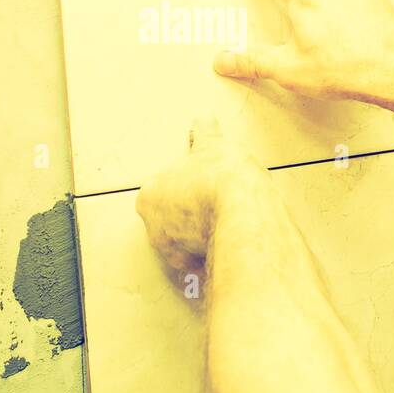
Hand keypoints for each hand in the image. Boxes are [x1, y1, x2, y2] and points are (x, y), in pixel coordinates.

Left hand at [135, 119, 266, 272]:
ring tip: (225, 233)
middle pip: (171, 226)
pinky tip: (229, 254)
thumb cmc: (223, 177)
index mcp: (150, 195)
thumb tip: (204, 120)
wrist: (243, 210)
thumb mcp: (213, 143)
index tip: (203, 191)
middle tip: (214, 213)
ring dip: (201, 246)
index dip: (187, 193)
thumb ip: (204, 133)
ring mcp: (175, 254)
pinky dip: (214, 266)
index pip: (163, 196)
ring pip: (185, 251)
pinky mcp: (197, 272)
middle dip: (190, 222)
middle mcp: (155, 228)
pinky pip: (203, 272)